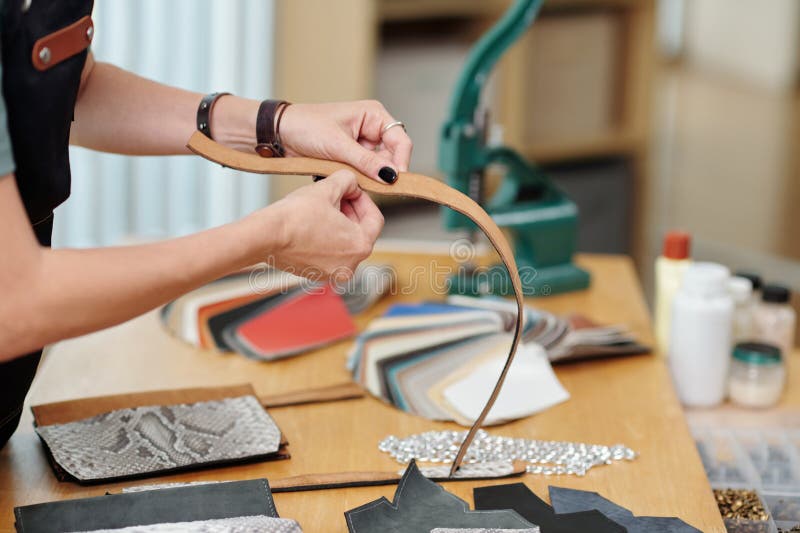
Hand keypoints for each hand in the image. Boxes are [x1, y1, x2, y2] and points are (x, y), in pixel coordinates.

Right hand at [245, 170, 383, 281]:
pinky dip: (326, 238)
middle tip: (337, 196)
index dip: (364, 199)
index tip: (352, 190)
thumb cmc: (296, 215)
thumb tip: (352, 182)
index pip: (375, 219)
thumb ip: (348, 180)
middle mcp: (351, 265)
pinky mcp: (316, 274)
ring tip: (322, 208)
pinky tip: (312, 224)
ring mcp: (333, 273)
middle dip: (351, 212)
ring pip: (345, 243)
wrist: (265, 235)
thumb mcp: (328, 188)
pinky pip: (329, 253)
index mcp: (361, 246)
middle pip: (360, 232)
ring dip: (338, 224)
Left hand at [279, 101, 412, 183]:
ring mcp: (362, 143)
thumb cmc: (305, 127)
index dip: (401, 162)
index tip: (394, 181)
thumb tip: (390, 175)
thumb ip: (366, 161)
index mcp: (373, 115)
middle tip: (371, 186)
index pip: (401, 140)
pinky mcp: (352, 156)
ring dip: (368, 176)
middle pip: (392, 156)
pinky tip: (345, 178)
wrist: (279, 133)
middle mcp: (372, 128)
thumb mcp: (337, 145)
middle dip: (382, 172)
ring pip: (378, 167)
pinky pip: (364, 172)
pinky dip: (358, 178)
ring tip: (350, 177)